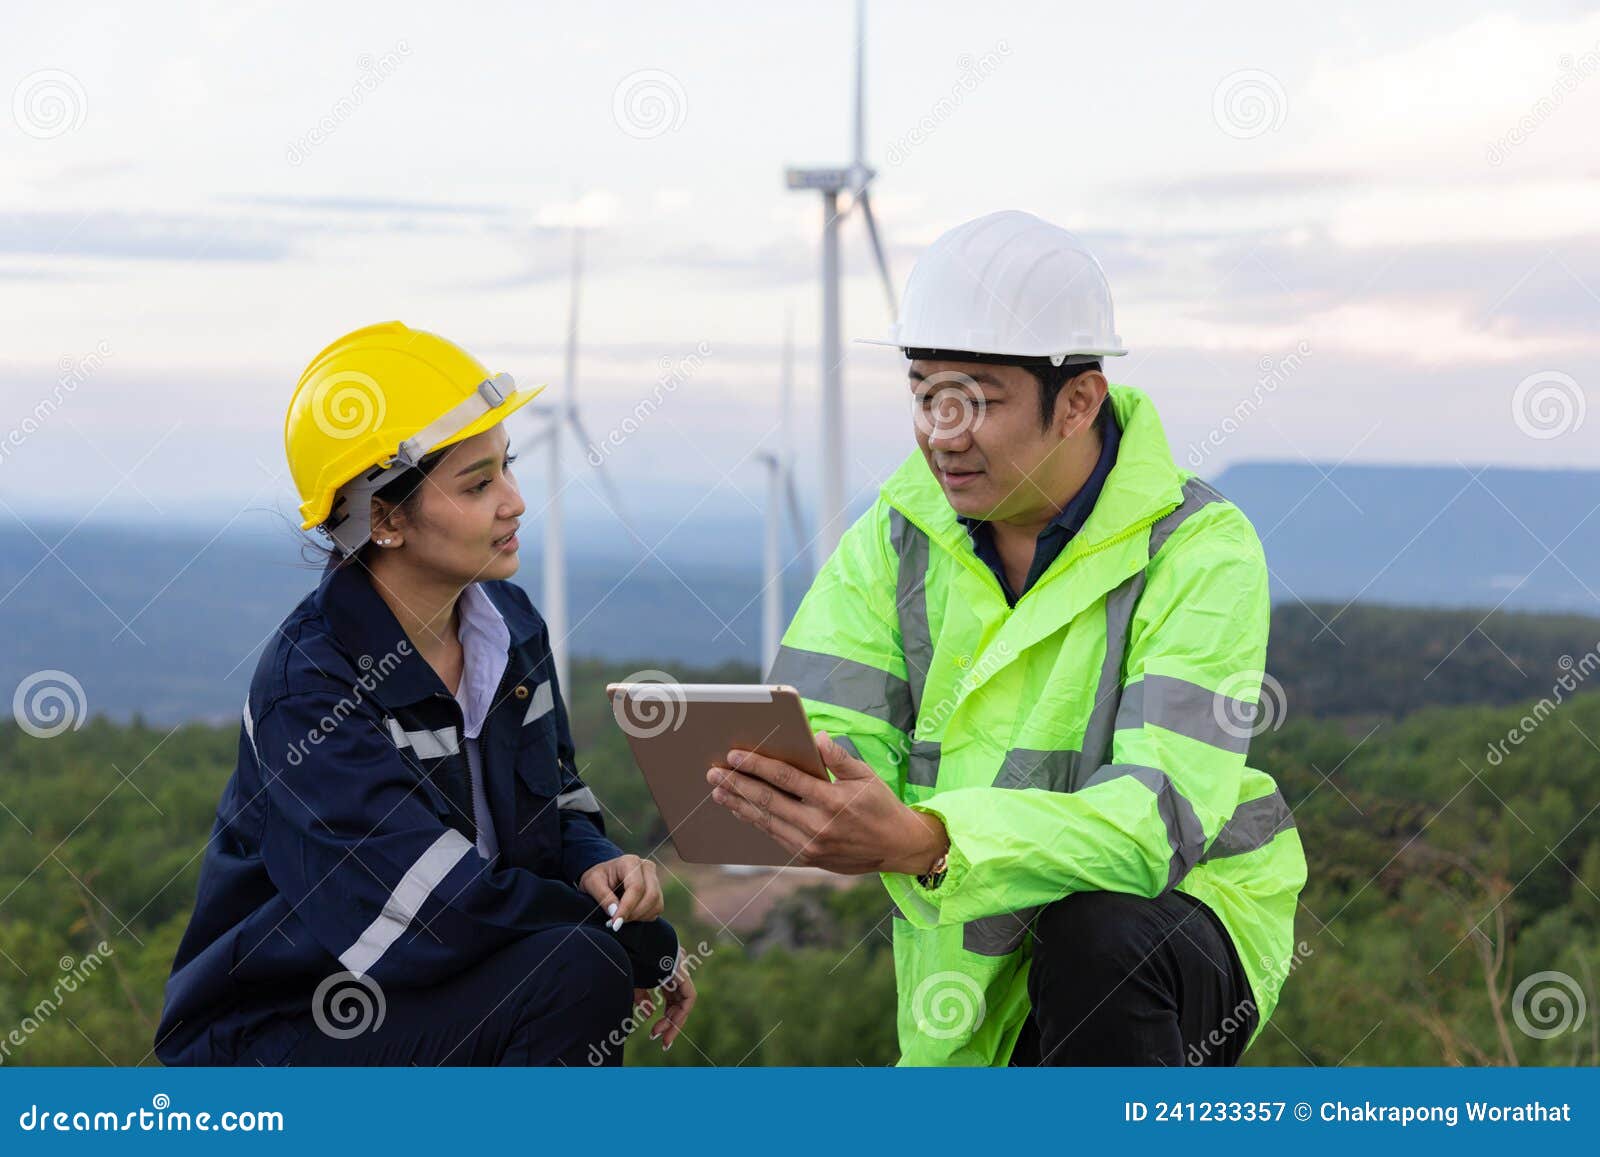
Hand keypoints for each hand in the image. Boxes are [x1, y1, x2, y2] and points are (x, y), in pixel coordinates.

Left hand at [578, 854, 662, 928]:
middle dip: (634, 914)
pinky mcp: (657, 891)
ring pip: (656, 904)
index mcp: (630, 862)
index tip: (615, 923)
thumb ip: (602, 896)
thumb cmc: (597, 878)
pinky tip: (629, 915)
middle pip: (651, 895)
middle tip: (617, 923)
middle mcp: (646, 867)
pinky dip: (644, 917)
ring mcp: (654, 878)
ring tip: (621, 918)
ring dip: (639, 917)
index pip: (636, 887)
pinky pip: (657, 909)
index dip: (627, 907)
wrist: (604, 877)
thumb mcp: (591, 883)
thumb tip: (614, 911)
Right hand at [640, 950, 696, 1051]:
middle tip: (662, 1042)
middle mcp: (675, 971)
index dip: (665, 1018)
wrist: (630, 942)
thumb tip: (649, 1014)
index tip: (654, 1035)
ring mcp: (680, 970)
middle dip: (670, 1024)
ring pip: (683, 1003)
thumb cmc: (627, 959)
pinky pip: (688, 998)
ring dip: (674, 1023)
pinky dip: (680, 1013)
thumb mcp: (633, 983)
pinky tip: (668, 1024)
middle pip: (678, 1003)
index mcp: (663, 972)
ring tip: (662, 1038)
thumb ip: (641, 998)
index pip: (670, 999)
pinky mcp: (682, 973)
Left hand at [706, 731, 948, 874]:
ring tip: (718, 792)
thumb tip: (816, 737)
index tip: (734, 756)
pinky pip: (774, 837)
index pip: (785, 779)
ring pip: (766, 822)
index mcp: (832, 801)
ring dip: (739, 806)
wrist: (897, 847)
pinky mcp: (808, 857)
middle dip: (737, 785)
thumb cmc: (881, 805)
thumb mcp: (866, 775)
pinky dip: (755, 822)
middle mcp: (818, 825)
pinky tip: (741, 811)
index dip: (756, 766)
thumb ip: (838, 757)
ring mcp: (811, 845)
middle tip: (714, 773)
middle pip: (767, 802)